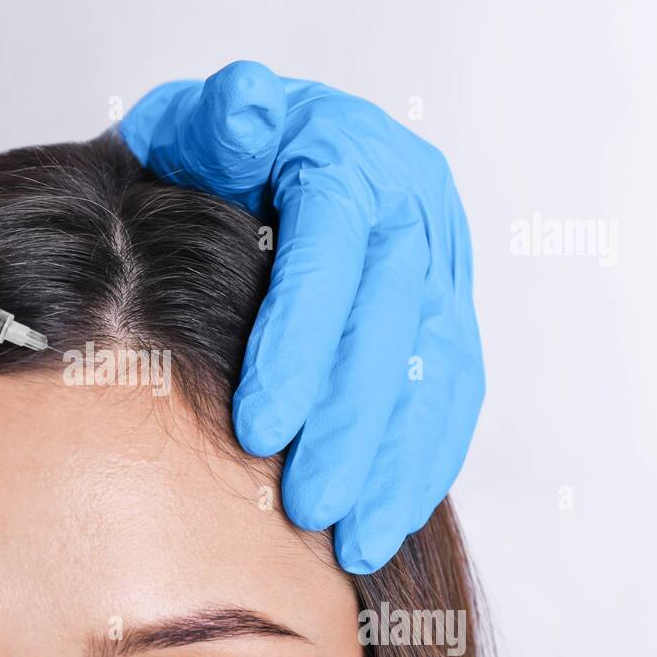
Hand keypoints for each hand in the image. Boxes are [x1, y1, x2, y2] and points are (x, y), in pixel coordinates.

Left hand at [121, 61, 482, 573]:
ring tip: (357, 544)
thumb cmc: (217, 153)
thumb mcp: (202, 123)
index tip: (257, 431)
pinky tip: (392, 519)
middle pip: (393, 325)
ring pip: (437, 371)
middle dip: (352, 426)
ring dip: (400, 463)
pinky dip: (426, 461)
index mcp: (352, 159)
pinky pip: (454, 392)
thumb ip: (218, 121)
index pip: (334, 255)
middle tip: (308, 509)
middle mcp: (413, 211)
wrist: (270, 158)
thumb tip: (242, 112)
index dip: (299, 346)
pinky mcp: (451, 313)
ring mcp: (442, 265)